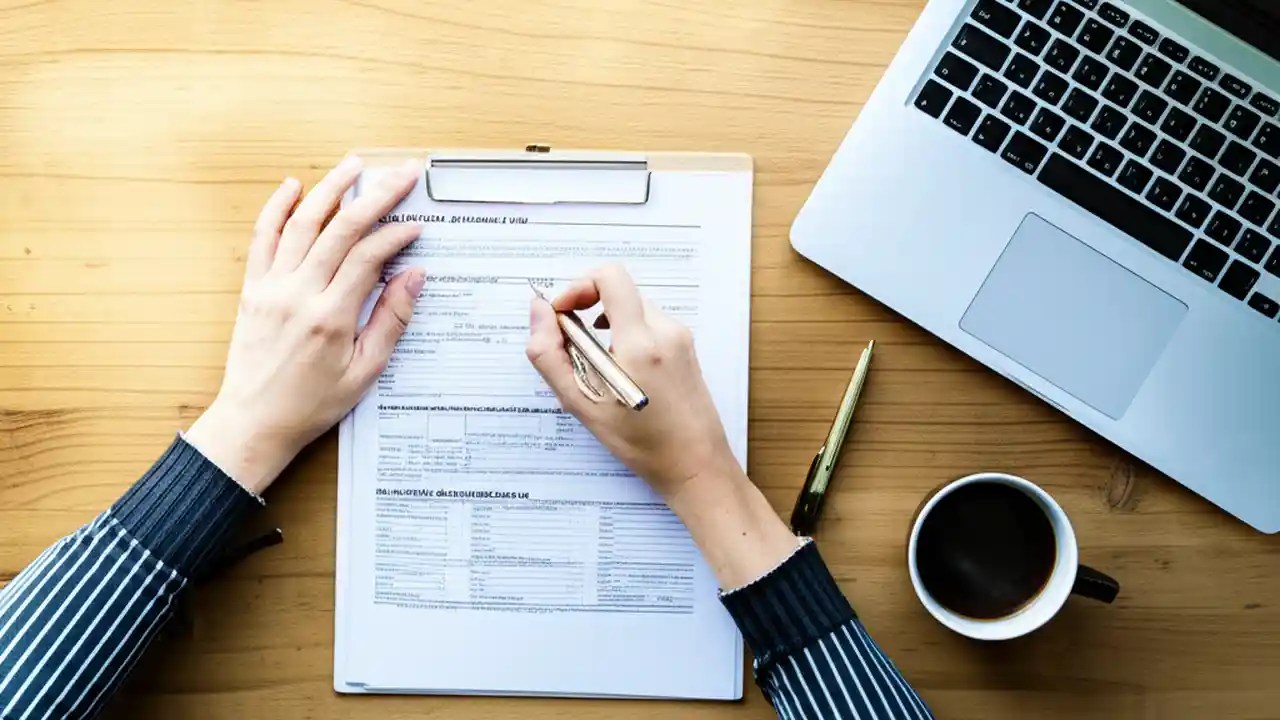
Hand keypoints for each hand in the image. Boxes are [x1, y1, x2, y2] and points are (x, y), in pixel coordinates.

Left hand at [186, 157, 424, 492]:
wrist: (254, 422)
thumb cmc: (311, 404)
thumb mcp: (364, 372)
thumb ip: (390, 320)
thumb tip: (414, 277)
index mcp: (331, 317)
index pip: (369, 257)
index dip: (396, 235)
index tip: (415, 225)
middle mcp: (299, 294)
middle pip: (341, 229)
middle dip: (375, 196)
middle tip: (399, 174)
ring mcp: (272, 287)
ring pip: (303, 223)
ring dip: (330, 189)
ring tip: (352, 165)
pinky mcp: (253, 288)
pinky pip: (263, 238)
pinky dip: (277, 208)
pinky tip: (293, 187)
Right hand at [526, 264, 797, 587]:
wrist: (696, 465)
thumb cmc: (642, 444)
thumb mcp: (581, 405)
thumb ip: (551, 354)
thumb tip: (539, 311)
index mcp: (640, 341)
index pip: (610, 277)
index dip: (577, 286)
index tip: (561, 314)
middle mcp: (665, 330)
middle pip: (617, 291)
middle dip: (587, 309)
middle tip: (573, 349)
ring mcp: (680, 337)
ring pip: (631, 308)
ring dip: (606, 327)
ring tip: (596, 369)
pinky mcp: (685, 347)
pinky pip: (647, 325)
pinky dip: (625, 338)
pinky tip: (619, 373)